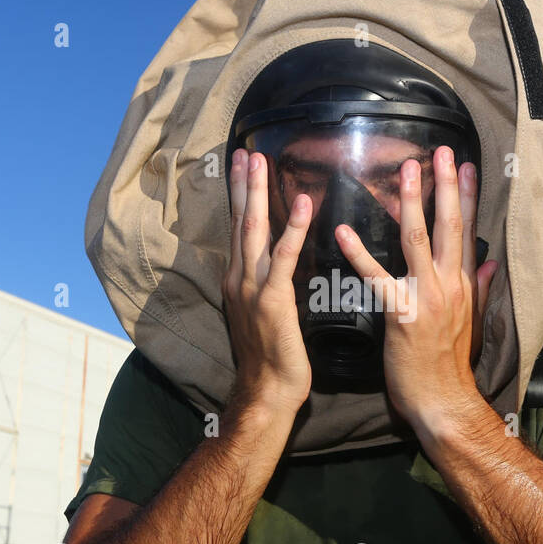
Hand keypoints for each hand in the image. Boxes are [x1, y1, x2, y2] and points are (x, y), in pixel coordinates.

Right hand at [223, 149, 312, 415]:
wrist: (268, 392)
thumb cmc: (273, 359)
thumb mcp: (265, 315)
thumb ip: (267, 286)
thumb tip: (277, 266)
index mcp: (238, 281)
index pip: (239, 230)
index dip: (241, 197)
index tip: (242, 166)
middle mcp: (239, 279)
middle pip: (240, 222)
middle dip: (242, 185)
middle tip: (245, 152)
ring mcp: (252, 288)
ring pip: (253, 231)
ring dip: (258, 195)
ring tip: (261, 163)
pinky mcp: (272, 300)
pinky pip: (283, 257)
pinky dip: (293, 228)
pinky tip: (304, 204)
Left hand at [334, 146, 497, 440]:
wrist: (442, 402)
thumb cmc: (449, 367)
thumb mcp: (471, 323)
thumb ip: (480, 287)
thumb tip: (491, 260)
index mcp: (463, 285)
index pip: (468, 231)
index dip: (466, 196)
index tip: (465, 165)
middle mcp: (450, 284)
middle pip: (451, 225)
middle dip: (446, 185)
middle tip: (441, 151)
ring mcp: (428, 297)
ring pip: (420, 240)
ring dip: (412, 203)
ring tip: (406, 171)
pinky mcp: (402, 314)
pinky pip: (378, 277)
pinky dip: (359, 254)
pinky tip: (342, 233)